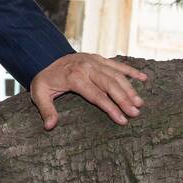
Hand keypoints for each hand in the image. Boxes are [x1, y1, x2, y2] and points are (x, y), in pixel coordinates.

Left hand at [30, 52, 148, 130]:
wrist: (44, 56)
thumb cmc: (44, 79)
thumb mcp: (39, 94)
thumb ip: (45, 110)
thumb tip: (50, 126)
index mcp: (74, 77)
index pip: (96, 95)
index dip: (110, 108)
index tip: (122, 120)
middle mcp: (86, 67)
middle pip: (109, 84)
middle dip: (124, 99)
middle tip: (136, 113)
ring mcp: (94, 61)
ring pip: (116, 75)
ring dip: (130, 88)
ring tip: (140, 103)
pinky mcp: (99, 58)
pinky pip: (117, 64)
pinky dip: (131, 70)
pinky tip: (144, 78)